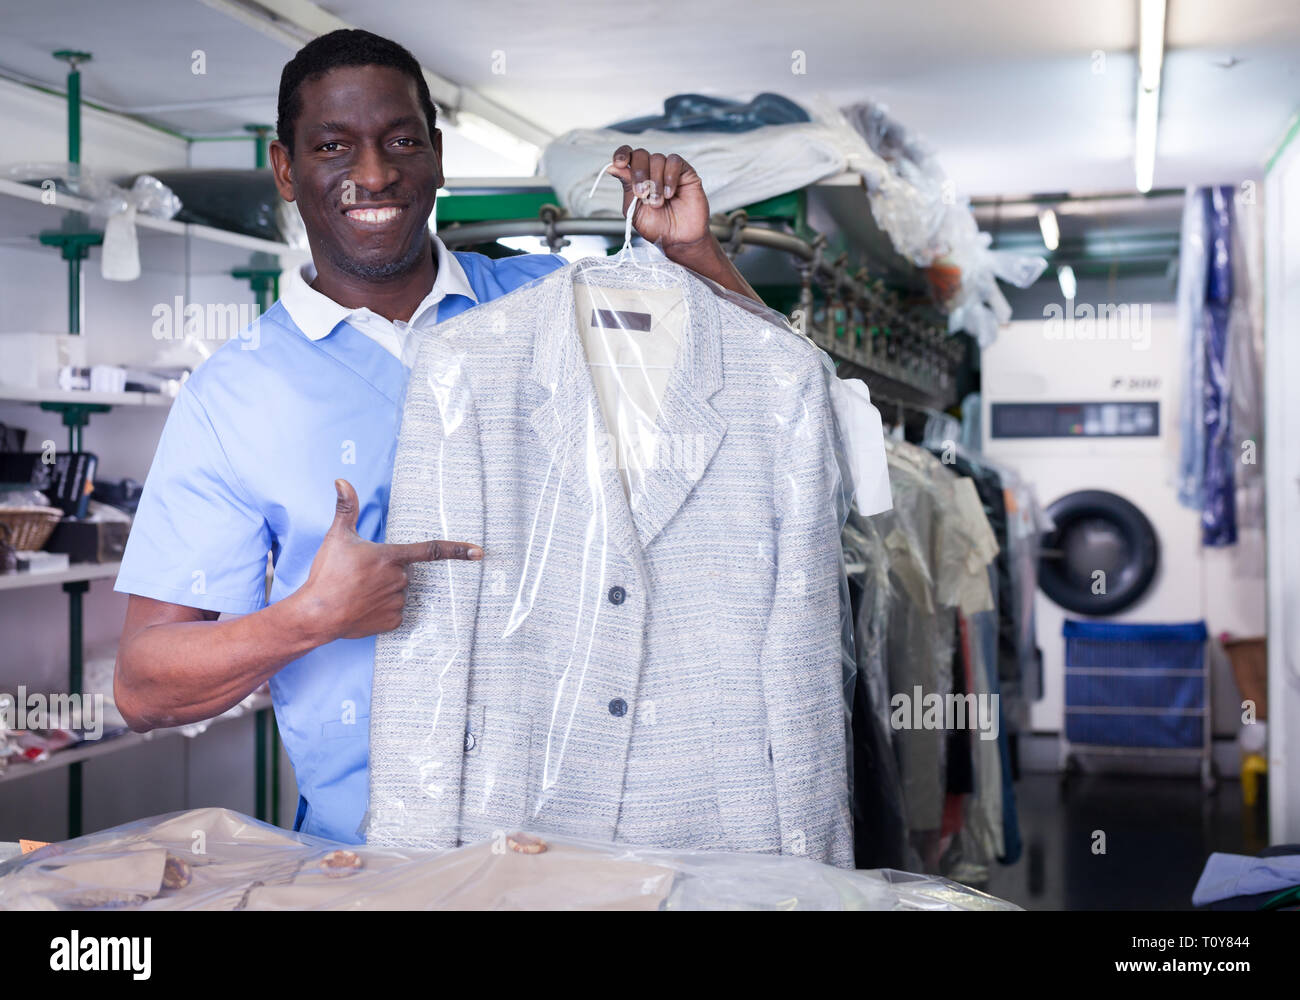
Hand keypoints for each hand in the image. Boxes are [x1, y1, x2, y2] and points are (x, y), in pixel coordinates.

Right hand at [295, 479, 481, 640]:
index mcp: (391, 557)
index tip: (479, 552)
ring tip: (357, 593)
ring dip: (383, 591)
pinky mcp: (394, 621)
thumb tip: (342, 481)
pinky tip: (362, 608)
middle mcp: (400, 579)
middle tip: (359, 576)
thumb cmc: (327, 574)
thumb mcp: (337, 537)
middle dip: (386, 573)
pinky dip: (381, 610)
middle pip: (403, 572)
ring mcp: (398, 601)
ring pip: (398, 592)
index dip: (458, 550)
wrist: (317, 614)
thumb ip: (346, 508)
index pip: (432, 551)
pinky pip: (394, 612)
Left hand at [607, 145, 712, 252]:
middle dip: (639, 173)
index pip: (628, 156)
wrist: (679, 239)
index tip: (620, 163)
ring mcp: (668, 170)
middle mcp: (652, 171)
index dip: (622, 154)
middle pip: (640, 154)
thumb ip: (626, 187)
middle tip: (642, 194)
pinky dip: (669, 177)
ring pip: (657, 158)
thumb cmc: (658, 228)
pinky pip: (674, 162)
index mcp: (637, 178)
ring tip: (658, 202)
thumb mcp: (634, 210)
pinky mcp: (685, 172)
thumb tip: (612, 167)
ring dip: (655, 182)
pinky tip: (670, 193)